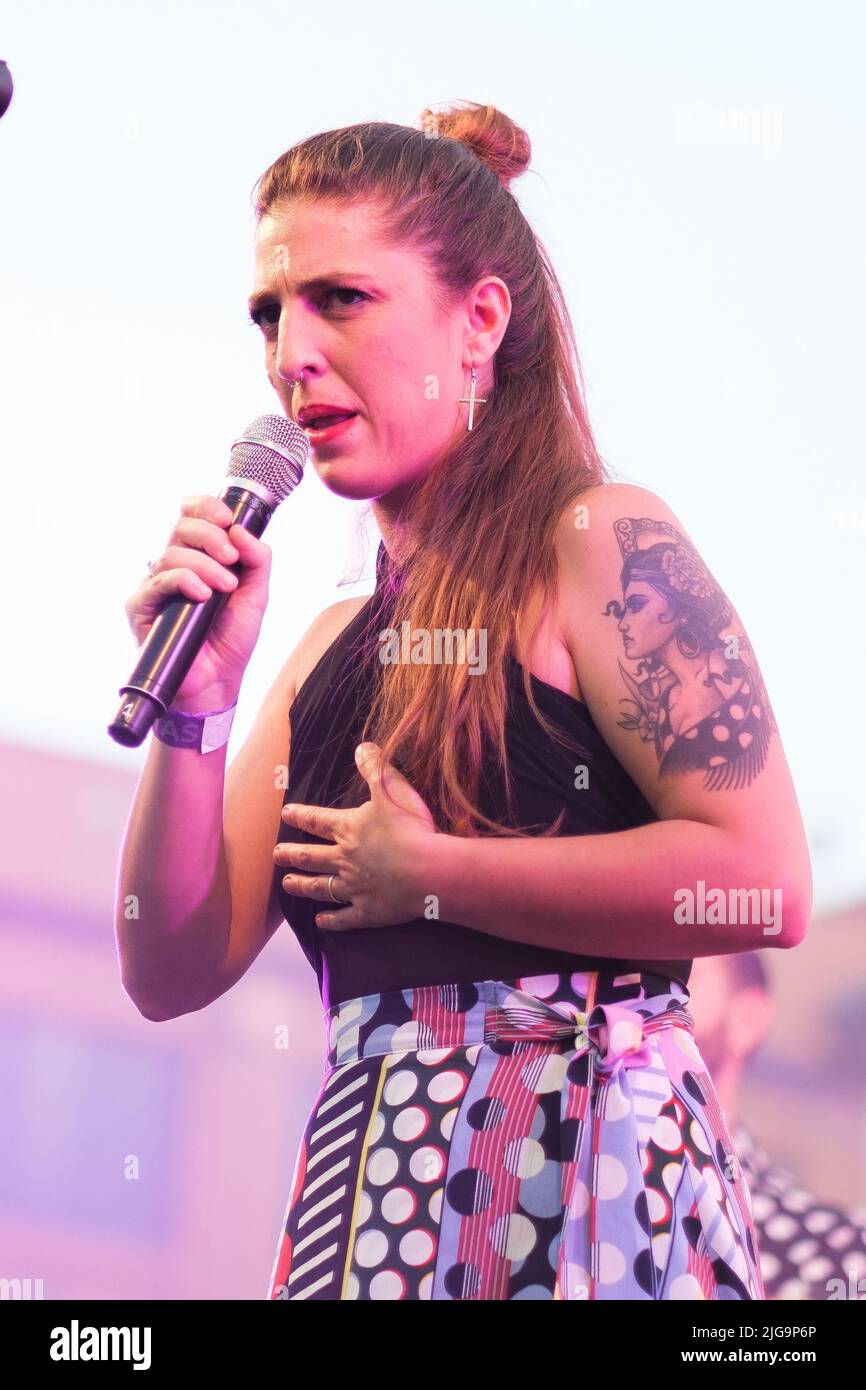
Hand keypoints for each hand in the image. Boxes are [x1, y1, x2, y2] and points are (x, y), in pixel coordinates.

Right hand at [125, 494, 271, 709]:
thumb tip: (244, 531)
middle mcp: (173, 567)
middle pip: (182, 527)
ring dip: (205, 565)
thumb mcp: (256, 596)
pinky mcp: (141, 607)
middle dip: (212, 536)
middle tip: (232, 559)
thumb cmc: (230, 640)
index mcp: (198, 557)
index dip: (207, 507)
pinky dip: (184, 581)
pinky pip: (158, 581)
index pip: (192, 515)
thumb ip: (257, 562)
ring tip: (224, 589)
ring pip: (172, 553)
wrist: (216, 682)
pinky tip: (202, 595)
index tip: (228, 519)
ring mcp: (156, 586)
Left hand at [273, 743, 437, 929]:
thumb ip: (376, 767)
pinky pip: (344, 918)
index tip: (285, 814)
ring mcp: (354, 888)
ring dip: (303, 886)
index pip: (318, 820)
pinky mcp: (368, 911)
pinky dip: (331, 921)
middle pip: (312, 856)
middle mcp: (345, 859)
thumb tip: (361, 746)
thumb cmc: (410, 828)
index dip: (301, 815)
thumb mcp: (393, 788)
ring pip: (321, 887)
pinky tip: (321, 922)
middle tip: (277, 854)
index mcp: (349, 829)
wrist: (428, 871)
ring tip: (288, 885)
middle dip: (292, 854)